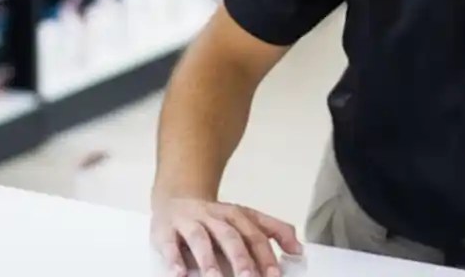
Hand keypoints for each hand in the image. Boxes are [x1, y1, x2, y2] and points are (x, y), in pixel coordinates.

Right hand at [151, 197, 303, 276]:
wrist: (176, 197)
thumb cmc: (216, 217)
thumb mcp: (246, 218)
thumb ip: (274, 231)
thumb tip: (298, 250)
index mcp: (237, 215)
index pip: (255, 235)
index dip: (265, 255)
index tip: (275, 274)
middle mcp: (214, 216)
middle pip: (230, 236)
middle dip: (240, 259)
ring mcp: (189, 221)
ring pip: (200, 239)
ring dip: (208, 261)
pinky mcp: (165, 229)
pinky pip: (169, 244)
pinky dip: (173, 259)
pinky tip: (178, 275)